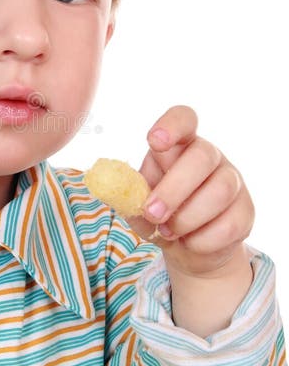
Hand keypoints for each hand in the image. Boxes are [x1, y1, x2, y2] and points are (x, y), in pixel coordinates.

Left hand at [132, 105, 254, 276]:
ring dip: (186, 219)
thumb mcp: (138, 203)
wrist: (189, 246)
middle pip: (201, 157)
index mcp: (179, 145)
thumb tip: (118, 191)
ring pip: (218, 192)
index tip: (154, 141)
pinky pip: (229, 224)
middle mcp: (210, 156)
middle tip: (153, 213)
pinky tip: (191, 241)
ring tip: (169, 231)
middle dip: (173, 190)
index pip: (183, 119)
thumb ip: (130, 195)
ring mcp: (232, 181)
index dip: (171, 126)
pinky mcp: (246, 210)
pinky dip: (201, 240)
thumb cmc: (161, 214)